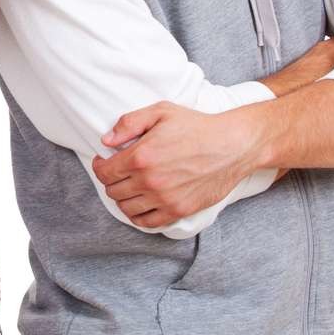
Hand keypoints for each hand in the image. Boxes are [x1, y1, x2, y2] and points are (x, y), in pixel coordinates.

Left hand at [91, 101, 265, 227]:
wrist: (233, 145)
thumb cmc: (197, 126)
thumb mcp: (160, 112)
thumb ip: (128, 123)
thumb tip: (106, 141)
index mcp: (141, 156)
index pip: (104, 172)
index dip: (100, 166)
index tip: (104, 161)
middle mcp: (150, 181)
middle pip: (113, 191)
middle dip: (111, 181)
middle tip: (118, 173)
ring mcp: (165, 199)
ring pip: (127, 208)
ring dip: (123, 198)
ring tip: (129, 187)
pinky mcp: (179, 210)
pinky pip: (148, 222)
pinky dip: (139, 216)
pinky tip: (142, 203)